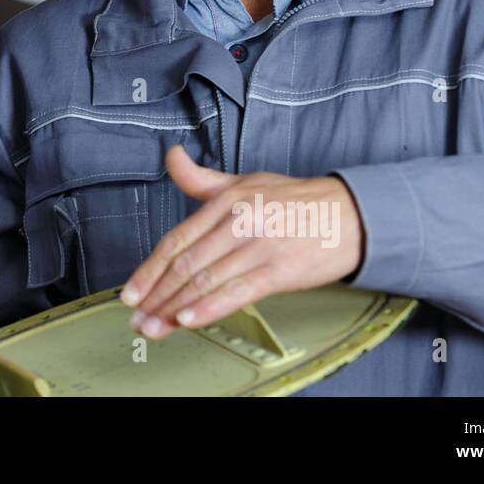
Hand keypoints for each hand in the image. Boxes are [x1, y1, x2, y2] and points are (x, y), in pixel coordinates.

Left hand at [121, 145, 363, 337]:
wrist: (350, 214)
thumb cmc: (297, 200)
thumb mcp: (246, 181)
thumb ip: (202, 179)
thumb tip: (172, 157)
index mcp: (226, 201)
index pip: (178, 239)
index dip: (150, 268)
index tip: (132, 290)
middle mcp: (238, 222)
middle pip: (186, 263)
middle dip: (157, 294)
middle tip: (137, 317)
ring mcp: (258, 246)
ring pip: (206, 280)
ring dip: (174, 307)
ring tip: (154, 326)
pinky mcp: (279, 270)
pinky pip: (237, 292)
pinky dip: (209, 308)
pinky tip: (188, 320)